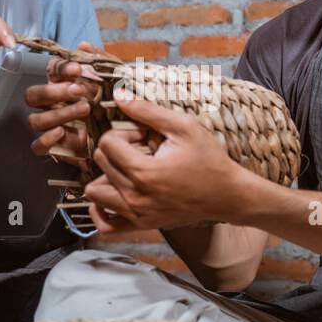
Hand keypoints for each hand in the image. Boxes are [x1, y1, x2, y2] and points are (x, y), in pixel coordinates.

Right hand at [25, 41, 116, 170]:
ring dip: (58, 114)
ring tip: (85, 110)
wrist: (128, 133)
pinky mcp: (55, 147)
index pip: (50, 71)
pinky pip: (38, 146)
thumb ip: (101, 61)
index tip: (79, 69)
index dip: (61, 69)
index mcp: (61, 84)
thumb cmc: (117, 103)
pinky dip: (46, 140)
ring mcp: (50, 126)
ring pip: (36, 120)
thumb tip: (83, 45)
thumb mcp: (115, 80)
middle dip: (54, 91)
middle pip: (34, 95)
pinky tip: (61, 133)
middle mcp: (51, 104)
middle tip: (79, 90)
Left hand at [83, 91, 243, 233]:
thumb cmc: (209, 159)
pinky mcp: (141, 224)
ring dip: (105, 176)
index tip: (144, 136)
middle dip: (116, 150)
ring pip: (94, 192)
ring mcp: (136, 214)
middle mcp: (135, 196)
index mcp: (143, 172)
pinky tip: (114, 193)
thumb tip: (119, 96)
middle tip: (140, 150)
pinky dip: (101, 209)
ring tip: (127, 170)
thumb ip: (148, 111)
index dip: (124, 133)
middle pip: (99, 163)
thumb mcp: (183, 127)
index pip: (107, 143)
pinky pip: (106, 225)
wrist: (227, 195)